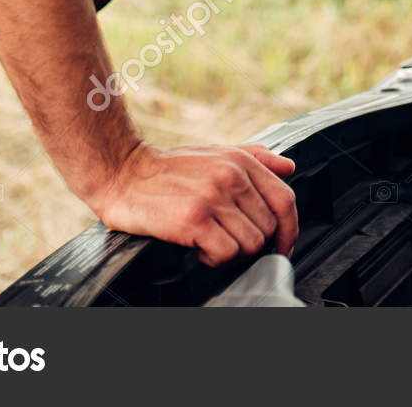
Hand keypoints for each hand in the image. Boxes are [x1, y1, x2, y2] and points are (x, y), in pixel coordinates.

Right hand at [89, 141, 298, 265]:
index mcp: (241, 162)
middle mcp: (231, 177)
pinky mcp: (193, 220)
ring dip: (231, 252)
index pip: (284, 200)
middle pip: (268, 228)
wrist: (121, 173)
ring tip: (209, 240)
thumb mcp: (216, 153)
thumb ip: (255, 158)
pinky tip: (198, 247)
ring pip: (250, 244)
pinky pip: (226, 253)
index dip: (289, 229)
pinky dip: (214, 258)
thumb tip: (289, 167)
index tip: (282, 245)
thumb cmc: (168, 169)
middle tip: (226, 238)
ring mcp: (213, 198)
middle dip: (250, 242)